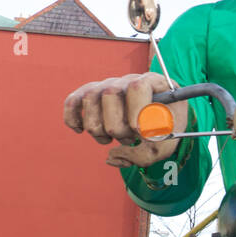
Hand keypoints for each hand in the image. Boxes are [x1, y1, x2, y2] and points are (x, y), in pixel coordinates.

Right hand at [63, 72, 187, 168]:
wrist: (159, 120)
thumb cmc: (163, 130)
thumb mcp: (163, 145)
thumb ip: (144, 155)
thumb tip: (111, 156)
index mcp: (153, 82)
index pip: (137, 87)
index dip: (137, 112)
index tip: (141, 133)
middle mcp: (127, 79)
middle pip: (110, 95)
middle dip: (118, 127)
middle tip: (130, 138)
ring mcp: (107, 85)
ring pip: (90, 100)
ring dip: (98, 129)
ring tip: (112, 138)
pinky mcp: (90, 95)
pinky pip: (72, 102)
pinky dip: (72, 118)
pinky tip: (80, 130)